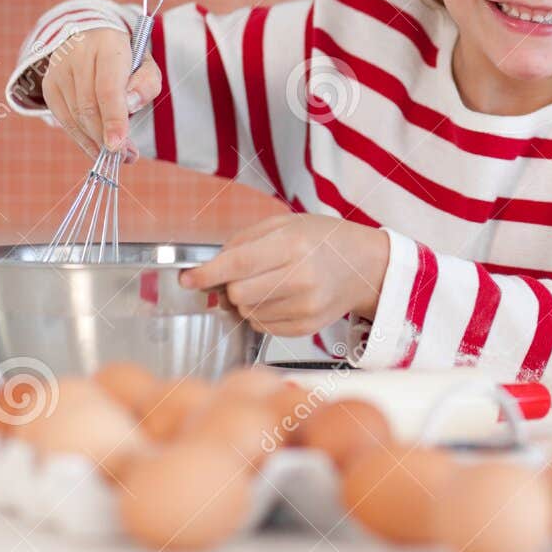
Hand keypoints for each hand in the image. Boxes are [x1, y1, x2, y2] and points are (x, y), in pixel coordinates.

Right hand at [41, 27, 161, 157]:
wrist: (92, 38)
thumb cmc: (125, 58)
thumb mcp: (146, 65)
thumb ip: (146, 84)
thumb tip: (130, 106)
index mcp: (107, 43)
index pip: (107, 87)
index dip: (113, 118)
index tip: (117, 145)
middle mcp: (77, 54)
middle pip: (89, 106)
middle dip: (106, 136)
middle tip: (126, 156)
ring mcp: (58, 69)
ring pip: (75, 116)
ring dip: (95, 142)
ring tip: (119, 155)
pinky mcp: (49, 85)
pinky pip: (64, 120)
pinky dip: (82, 139)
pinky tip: (97, 149)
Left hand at [177, 215, 390, 337]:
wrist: (364, 266)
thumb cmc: (324, 240)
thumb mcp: (286, 223)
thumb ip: (244, 241)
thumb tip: (210, 267)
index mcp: (293, 245)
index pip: (237, 263)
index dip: (205, 273)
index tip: (187, 278)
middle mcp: (300, 278)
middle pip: (237, 294)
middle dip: (231, 286)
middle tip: (243, 274)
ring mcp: (305, 307)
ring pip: (247, 313)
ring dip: (246, 300)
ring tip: (268, 283)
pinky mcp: (306, 328)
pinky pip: (262, 326)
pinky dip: (262, 313)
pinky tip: (279, 298)